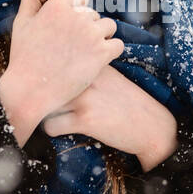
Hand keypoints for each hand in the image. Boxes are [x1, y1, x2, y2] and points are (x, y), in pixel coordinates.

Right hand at [0, 0, 123, 145]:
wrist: (29, 91)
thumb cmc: (23, 58)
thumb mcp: (21, 23)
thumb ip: (31, 0)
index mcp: (58, 6)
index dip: (77, 12)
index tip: (71, 28)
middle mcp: (76, 16)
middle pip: (94, 14)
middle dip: (87, 27)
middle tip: (74, 46)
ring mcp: (91, 34)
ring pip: (109, 26)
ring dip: (101, 37)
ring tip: (87, 52)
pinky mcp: (102, 53)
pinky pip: (117, 45)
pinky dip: (110, 52)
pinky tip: (97, 61)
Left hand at [41, 64, 178, 171]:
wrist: (151, 126)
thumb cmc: (128, 102)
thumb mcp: (110, 77)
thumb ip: (87, 70)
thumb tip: (54, 73)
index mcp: (92, 64)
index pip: (55, 62)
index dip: (46, 76)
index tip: (43, 84)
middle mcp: (86, 76)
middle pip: (45, 81)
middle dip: (41, 94)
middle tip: (41, 103)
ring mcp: (84, 97)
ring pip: (44, 103)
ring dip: (45, 112)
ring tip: (53, 117)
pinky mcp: (84, 119)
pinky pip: (50, 126)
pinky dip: (52, 131)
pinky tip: (62, 130)